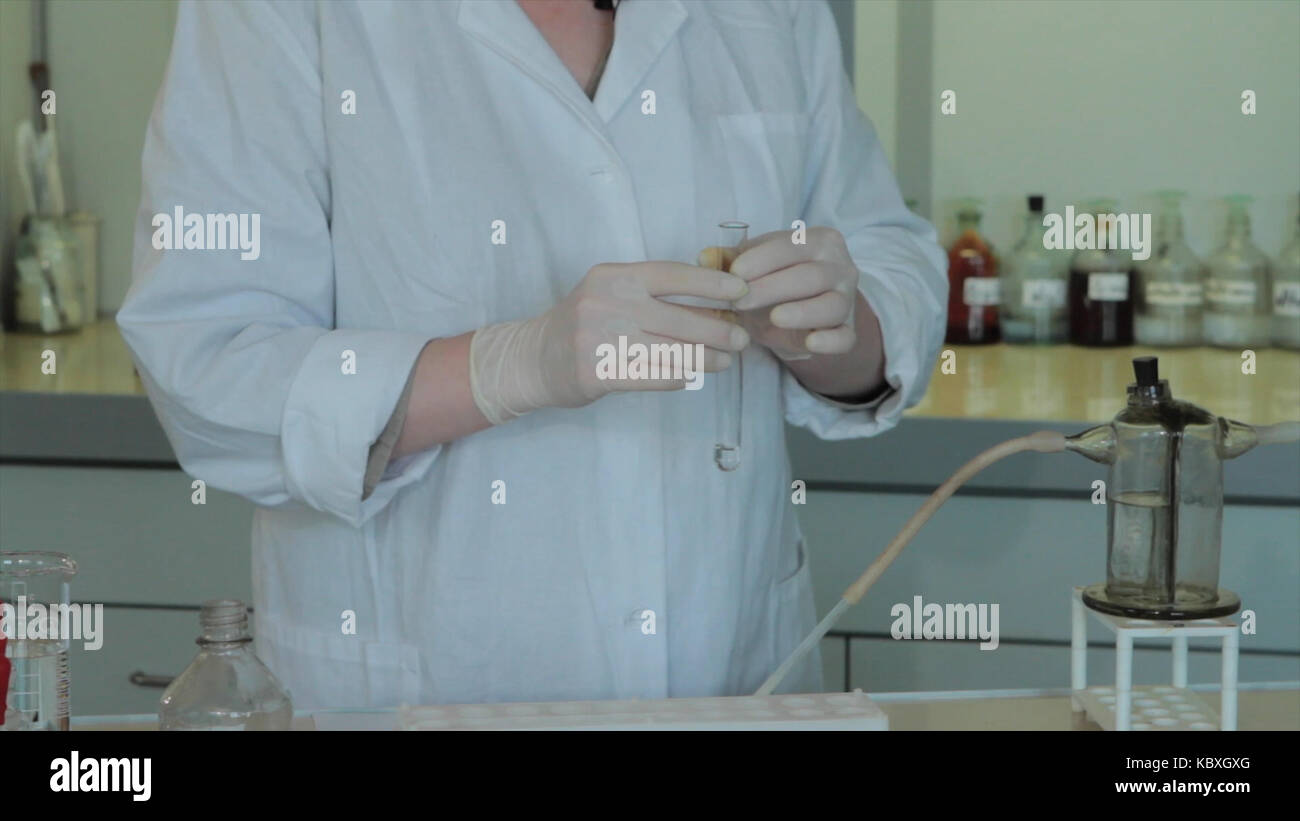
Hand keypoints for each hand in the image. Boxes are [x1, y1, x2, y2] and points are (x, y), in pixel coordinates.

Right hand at [468, 261, 749, 423]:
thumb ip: (649, 293)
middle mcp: (608, 302)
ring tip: (726, 361)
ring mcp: (602, 338)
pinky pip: (655, 376)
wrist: (532, 358)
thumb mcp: (609, 293)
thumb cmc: (582, 324)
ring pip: (673, 350)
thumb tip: (713, 302)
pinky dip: (679, 376)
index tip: (741, 292)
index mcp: (615, 275)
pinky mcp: (598, 372)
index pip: (674, 275)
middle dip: (719, 330)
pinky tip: (692, 375)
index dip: (713, 283)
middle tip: (742, 339)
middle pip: (680, 317)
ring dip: (707, 359)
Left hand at [705, 227, 859, 359]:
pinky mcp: (849, 330)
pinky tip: (811, 343)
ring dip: (803, 312)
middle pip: (810, 276)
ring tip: (775, 318)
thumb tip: (704, 257)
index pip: (791, 246)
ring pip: (831, 305)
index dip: (762, 259)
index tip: (735, 274)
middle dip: (773, 288)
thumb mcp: (751, 268)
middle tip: (740, 301)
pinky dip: (831, 341)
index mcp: (817, 241)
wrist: (797, 316)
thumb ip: (729, 260)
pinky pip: (845, 337)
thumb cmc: (772, 282)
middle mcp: (840, 266)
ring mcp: (847, 300)